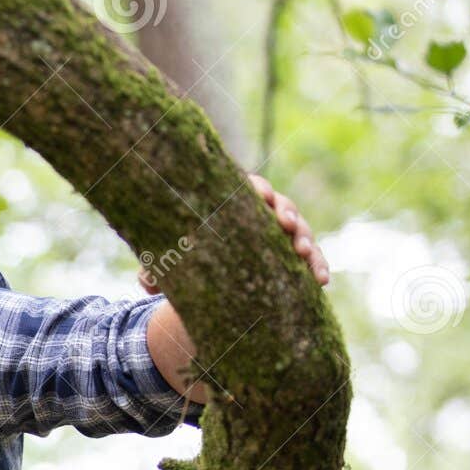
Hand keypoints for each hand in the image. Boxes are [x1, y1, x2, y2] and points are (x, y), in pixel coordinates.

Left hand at [137, 172, 331, 293]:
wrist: (211, 268)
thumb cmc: (186, 254)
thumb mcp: (167, 260)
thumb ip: (157, 268)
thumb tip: (149, 282)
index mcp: (233, 202)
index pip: (247, 187)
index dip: (254, 189)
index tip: (259, 195)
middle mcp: (263, 212)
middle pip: (280, 203)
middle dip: (286, 211)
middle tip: (287, 223)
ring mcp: (283, 232)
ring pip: (302, 229)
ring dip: (306, 239)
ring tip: (304, 254)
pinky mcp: (295, 254)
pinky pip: (312, 258)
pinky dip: (317, 267)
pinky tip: (321, 281)